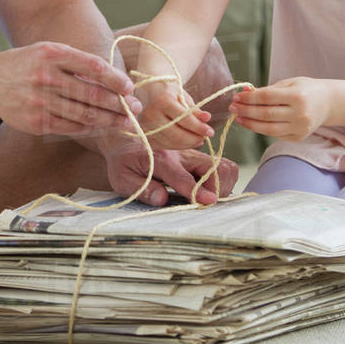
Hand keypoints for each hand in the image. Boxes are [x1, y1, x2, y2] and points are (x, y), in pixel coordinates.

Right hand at [0, 41, 141, 136]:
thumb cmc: (28, 64)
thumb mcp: (49, 51)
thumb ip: (77, 63)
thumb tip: (115, 80)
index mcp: (52, 53)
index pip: (93, 67)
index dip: (115, 79)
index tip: (130, 88)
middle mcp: (45, 76)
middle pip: (91, 94)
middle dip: (119, 104)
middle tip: (136, 109)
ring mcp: (39, 101)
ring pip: (83, 114)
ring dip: (109, 120)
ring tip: (125, 122)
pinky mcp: (35, 122)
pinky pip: (70, 127)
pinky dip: (89, 127)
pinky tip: (101, 126)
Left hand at [103, 137, 237, 205]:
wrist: (125, 141)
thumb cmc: (123, 163)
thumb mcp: (123, 178)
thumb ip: (142, 189)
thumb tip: (162, 199)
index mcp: (161, 160)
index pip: (183, 177)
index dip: (197, 190)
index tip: (210, 201)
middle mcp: (181, 155)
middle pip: (212, 167)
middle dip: (216, 187)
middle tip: (207, 202)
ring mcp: (191, 154)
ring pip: (221, 165)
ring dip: (221, 183)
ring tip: (208, 196)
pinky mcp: (197, 157)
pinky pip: (220, 164)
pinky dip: (222, 178)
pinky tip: (208, 189)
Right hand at [137, 81, 213, 149]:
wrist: (151, 92)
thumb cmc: (171, 93)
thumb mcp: (184, 97)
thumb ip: (195, 110)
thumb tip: (207, 119)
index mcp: (162, 101)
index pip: (184, 119)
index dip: (199, 127)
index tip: (211, 132)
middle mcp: (151, 115)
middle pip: (177, 135)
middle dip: (194, 139)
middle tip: (206, 138)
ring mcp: (146, 127)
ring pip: (172, 143)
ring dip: (189, 144)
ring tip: (199, 139)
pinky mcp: (146, 136)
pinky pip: (166, 146)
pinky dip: (180, 146)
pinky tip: (188, 141)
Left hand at [230, 77, 330, 141]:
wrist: (328, 103)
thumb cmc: (306, 89)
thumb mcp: (289, 83)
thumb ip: (267, 89)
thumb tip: (245, 92)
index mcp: (297, 96)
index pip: (266, 98)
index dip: (249, 98)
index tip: (236, 96)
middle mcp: (300, 114)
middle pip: (265, 115)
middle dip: (246, 111)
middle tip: (232, 107)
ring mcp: (300, 128)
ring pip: (268, 129)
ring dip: (249, 124)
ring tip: (238, 117)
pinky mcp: (299, 138)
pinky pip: (276, 135)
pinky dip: (262, 129)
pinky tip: (251, 123)